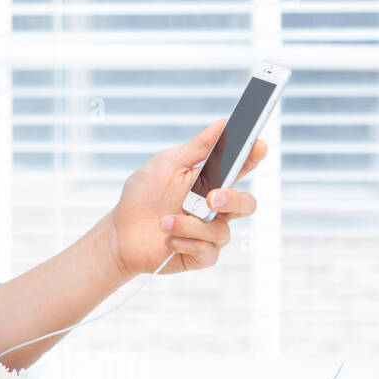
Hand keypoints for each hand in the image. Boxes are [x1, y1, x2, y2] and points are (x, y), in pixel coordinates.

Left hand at [105, 119, 267, 276]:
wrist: (120, 231)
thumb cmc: (143, 194)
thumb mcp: (167, 164)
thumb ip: (197, 147)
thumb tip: (224, 123)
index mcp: (211, 181)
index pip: (241, 168)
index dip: (253, 157)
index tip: (258, 147)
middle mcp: (215, 207)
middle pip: (246, 203)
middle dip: (233, 199)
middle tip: (212, 198)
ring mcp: (209, 232)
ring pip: (222, 230)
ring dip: (189, 225)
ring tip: (164, 221)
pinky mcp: (201, 255)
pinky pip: (208, 251)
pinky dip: (184, 242)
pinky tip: (167, 238)